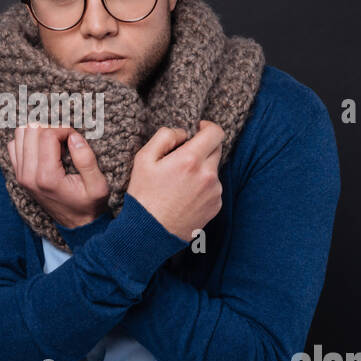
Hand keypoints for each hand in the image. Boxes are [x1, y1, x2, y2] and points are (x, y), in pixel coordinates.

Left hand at [8, 123, 110, 228]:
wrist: (77, 224)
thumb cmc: (89, 205)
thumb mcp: (98, 185)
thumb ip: (86, 160)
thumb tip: (74, 136)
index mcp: (47, 177)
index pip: (47, 135)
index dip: (64, 129)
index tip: (75, 137)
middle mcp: (28, 176)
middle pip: (31, 131)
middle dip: (50, 127)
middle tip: (65, 137)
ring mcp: (20, 175)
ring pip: (20, 135)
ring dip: (38, 131)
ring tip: (55, 139)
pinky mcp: (19, 175)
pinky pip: (14, 146)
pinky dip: (27, 140)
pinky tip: (43, 146)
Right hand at [125, 120, 224, 240]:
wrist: (150, 233)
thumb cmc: (144, 196)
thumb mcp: (144, 159)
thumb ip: (165, 136)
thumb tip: (183, 133)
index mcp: (191, 160)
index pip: (215, 132)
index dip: (206, 127)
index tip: (198, 130)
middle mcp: (208, 175)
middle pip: (216, 149)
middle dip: (202, 148)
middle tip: (181, 158)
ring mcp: (214, 192)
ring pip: (213, 170)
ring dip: (201, 169)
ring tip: (179, 183)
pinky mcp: (216, 206)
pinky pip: (213, 188)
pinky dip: (203, 187)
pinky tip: (185, 196)